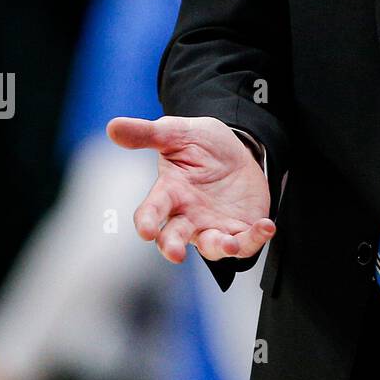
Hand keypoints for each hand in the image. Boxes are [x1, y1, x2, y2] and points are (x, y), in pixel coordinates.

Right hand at [107, 115, 274, 262]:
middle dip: (173, 246)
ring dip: (220, 247)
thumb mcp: (177, 132)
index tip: (146, 230)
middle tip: (175, 253)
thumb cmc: (201, 144)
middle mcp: (188, 215)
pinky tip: (266, 226)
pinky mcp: (240, 228)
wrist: (238, 148)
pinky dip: (256, 238)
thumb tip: (112, 126)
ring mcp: (214, 224)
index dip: (147, 221)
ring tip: (228, 244)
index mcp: (170, 192)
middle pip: (175, 237)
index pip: (152, 210)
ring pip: (212, 246)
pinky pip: (246, 241)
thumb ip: (147, 134)